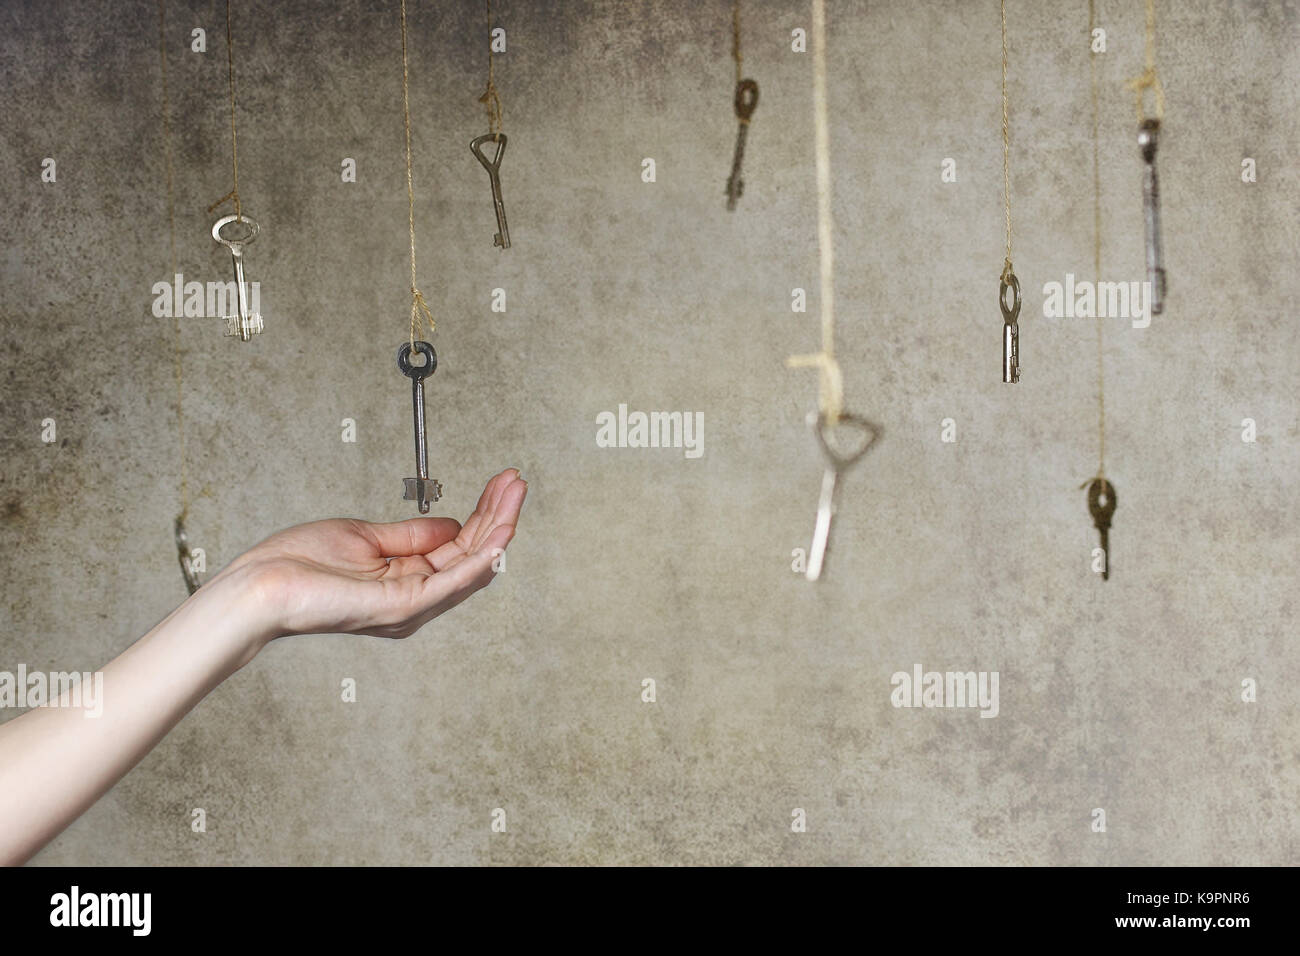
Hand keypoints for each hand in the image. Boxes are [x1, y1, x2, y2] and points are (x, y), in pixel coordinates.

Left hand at [220, 468, 526, 639]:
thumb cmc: (299, 565)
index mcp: (407, 582)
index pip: (460, 546)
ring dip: (499, 526)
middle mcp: (417, 598)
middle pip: (473, 554)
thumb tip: (452, 526)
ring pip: (473, 565)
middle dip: (499, 514)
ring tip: (515, 492)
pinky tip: (500, 532)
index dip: (483, 513)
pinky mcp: (404, 606)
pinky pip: (454, 581)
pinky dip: (481, 555)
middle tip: (516, 481)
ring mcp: (413, 605)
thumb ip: (411, 535)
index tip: (500, 483)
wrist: (261, 587)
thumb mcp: (365, 537)